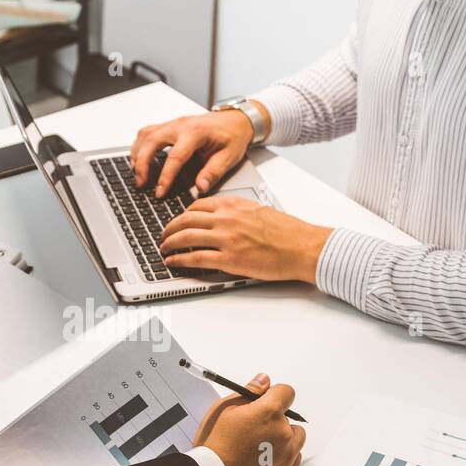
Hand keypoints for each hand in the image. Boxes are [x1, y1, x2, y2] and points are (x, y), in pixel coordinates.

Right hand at [130, 108, 257, 197]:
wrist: (236, 119)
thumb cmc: (233, 135)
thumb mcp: (229, 156)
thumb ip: (213, 172)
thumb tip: (200, 187)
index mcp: (196, 132)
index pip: (175, 157)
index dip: (165, 177)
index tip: (160, 192)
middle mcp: (181, 125)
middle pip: (152, 142)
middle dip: (142, 164)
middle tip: (141, 184)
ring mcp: (174, 123)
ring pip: (145, 135)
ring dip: (137, 154)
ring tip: (137, 174)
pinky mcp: (170, 126)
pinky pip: (148, 132)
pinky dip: (140, 146)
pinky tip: (139, 159)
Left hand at [160, 194, 333, 283]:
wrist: (302, 246)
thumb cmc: (287, 231)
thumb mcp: (258, 210)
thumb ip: (237, 211)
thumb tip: (221, 217)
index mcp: (234, 204)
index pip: (197, 205)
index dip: (182, 215)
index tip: (177, 221)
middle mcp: (227, 218)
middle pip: (185, 220)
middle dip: (169, 228)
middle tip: (163, 235)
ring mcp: (226, 238)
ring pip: (185, 237)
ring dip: (169, 244)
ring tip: (163, 249)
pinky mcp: (229, 259)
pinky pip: (195, 258)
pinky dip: (179, 260)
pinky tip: (173, 261)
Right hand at [194, 373, 304, 465]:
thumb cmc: (214, 444)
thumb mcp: (224, 409)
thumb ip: (249, 392)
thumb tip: (264, 380)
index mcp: (269, 412)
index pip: (287, 392)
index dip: (275, 395)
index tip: (266, 400)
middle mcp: (283, 432)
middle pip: (291, 418)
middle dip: (276, 419)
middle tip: (253, 428)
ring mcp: (286, 455)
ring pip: (295, 438)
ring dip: (283, 438)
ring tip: (260, 445)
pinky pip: (294, 458)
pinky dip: (283, 456)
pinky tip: (263, 458)